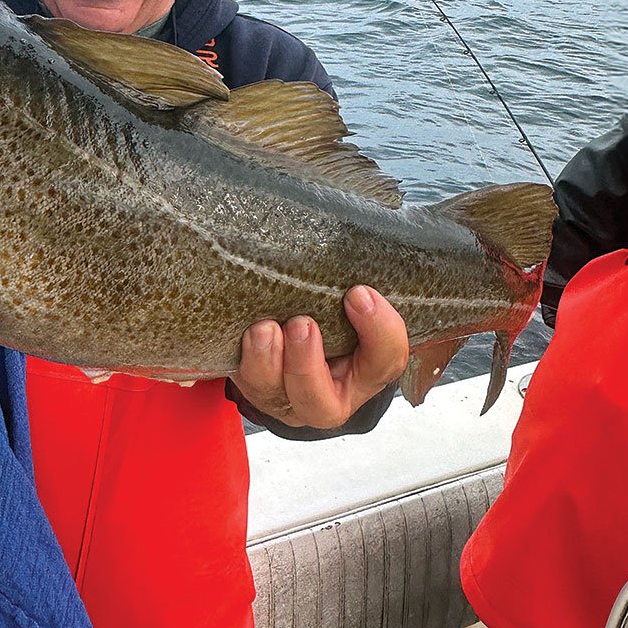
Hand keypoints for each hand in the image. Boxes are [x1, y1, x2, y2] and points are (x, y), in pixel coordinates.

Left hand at [232, 286, 408, 429]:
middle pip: (321, 401)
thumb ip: (360, 285)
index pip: (386, 361)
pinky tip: (242, 330)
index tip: (359, 293)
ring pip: (272, 392)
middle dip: (307, 364)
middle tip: (302, 324)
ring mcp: (284, 395)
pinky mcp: (251, 384)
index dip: (379, 331)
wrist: (293, 335)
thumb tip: (376, 226)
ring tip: (262, 329)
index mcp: (366, 374)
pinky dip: (241, 356)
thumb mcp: (355, 301)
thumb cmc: (335, 313)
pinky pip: (242, 379)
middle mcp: (326, 394)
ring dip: (265, 361)